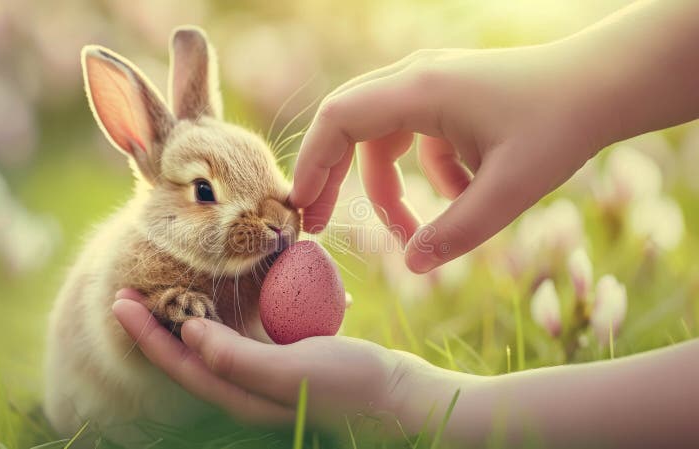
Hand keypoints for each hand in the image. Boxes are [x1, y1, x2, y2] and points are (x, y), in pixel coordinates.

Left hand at [112, 291, 473, 435]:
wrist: (399, 396)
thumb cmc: (349, 385)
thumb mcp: (290, 370)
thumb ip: (236, 357)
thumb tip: (187, 333)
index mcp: (238, 395)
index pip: (178, 362)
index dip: (146, 332)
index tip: (118, 298)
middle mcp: (245, 388)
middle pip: (188, 354)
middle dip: (156, 323)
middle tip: (130, 288)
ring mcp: (266, 374)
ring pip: (213, 343)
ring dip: (188, 314)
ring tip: (171, 285)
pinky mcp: (285, 359)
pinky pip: (246, 334)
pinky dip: (230, 313)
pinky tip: (232, 291)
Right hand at [290, 42, 608, 272]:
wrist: (605, 84)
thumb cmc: (561, 126)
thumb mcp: (510, 190)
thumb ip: (457, 232)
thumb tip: (413, 264)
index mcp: (421, 89)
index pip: (339, 120)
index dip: (313, 164)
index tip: (303, 209)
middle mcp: (417, 79)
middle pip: (348, 126)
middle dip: (333, 177)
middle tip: (321, 225)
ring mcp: (431, 86)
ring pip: (382, 140)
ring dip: (389, 188)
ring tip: (412, 233)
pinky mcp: (447, 99)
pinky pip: (416, 141)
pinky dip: (430, 176)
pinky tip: (468, 193)